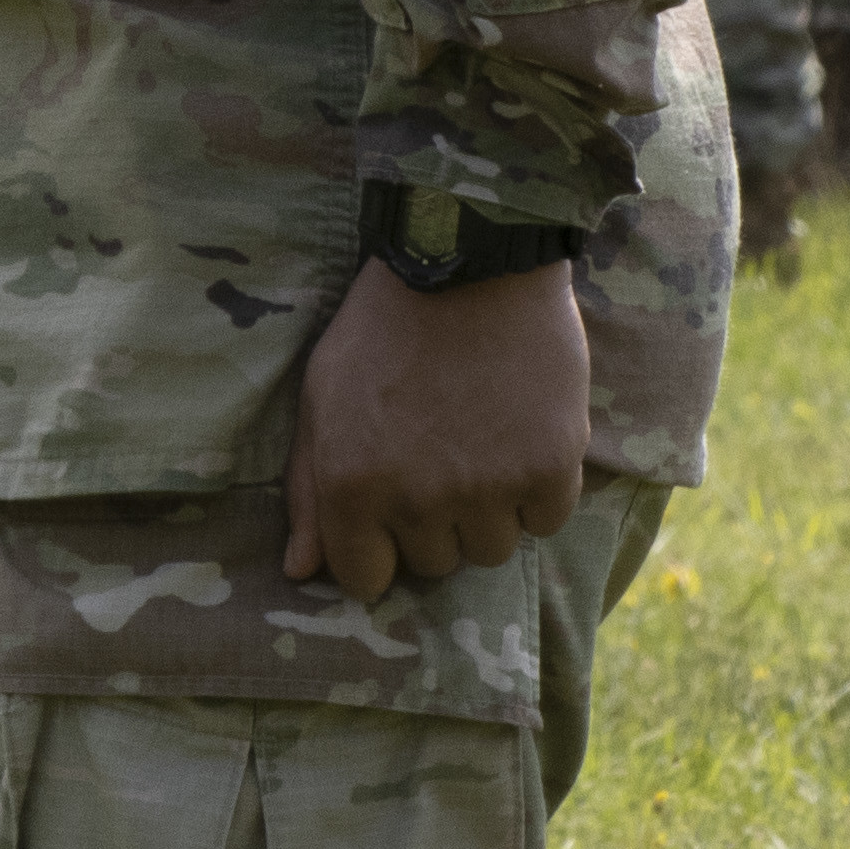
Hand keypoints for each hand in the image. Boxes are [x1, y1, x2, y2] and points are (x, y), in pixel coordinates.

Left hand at [285, 259, 588, 600]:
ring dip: (487, 512)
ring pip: (492, 550)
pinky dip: (537, 491)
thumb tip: (299, 572)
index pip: (365, 579)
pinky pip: (545, 520)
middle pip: (434, 563)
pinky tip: (519, 437)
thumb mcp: (321, 400)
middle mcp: (419, 499)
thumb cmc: (381, 332)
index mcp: (351, 486)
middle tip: (436, 458)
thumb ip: (310, 493)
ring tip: (478, 445)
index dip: (376, 552)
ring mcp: (489, 488)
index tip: (387, 517)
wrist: (470, 269)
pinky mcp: (551, 469)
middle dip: (431, 524)